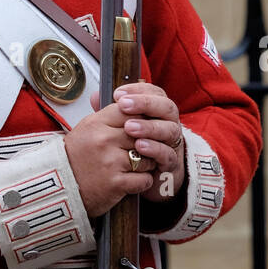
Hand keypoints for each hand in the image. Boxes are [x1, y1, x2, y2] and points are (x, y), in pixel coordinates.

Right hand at [63, 98, 154, 218]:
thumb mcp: (87, 129)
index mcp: (96, 123)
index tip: (142, 127)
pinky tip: (133, 180)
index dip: (140, 120)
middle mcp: (104, 140)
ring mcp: (111, 162)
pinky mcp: (116, 183)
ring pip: (147, 158)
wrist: (59, 185)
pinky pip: (145, 179)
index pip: (130, 111)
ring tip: (134, 166)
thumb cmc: (75, 157)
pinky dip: (142, 182)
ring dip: (146, 164)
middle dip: (146, 143)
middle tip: (141, 149)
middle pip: (142, 134)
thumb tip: (132, 106)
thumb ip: (108, 117)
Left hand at [112, 83, 184, 202]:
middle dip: (145, 103)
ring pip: (170, 129)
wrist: (142, 179)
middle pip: (166, 107)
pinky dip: (155, 149)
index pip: (154, 92)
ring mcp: (171, 143)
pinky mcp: (170, 163)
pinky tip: (140, 146)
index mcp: (157, 111)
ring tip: (129, 127)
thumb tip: (96, 97)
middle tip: (124, 105)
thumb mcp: (119, 127)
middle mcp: (168, 123)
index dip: (138, 90)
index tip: (118, 94)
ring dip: (149, 127)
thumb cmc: (132, 147)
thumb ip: (111, 112)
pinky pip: (168, 154)